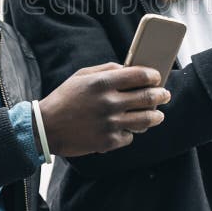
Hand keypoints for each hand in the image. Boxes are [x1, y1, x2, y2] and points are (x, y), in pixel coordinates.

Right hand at [38, 62, 170, 155]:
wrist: (46, 128)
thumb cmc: (65, 98)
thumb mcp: (82, 76)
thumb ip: (107, 70)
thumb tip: (129, 68)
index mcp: (102, 83)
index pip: (139, 75)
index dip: (153, 76)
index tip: (156, 77)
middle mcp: (109, 102)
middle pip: (148, 97)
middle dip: (161, 95)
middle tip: (165, 95)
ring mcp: (110, 124)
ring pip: (146, 120)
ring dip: (156, 116)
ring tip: (157, 114)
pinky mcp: (108, 142)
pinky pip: (130, 136)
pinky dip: (131, 132)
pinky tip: (127, 127)